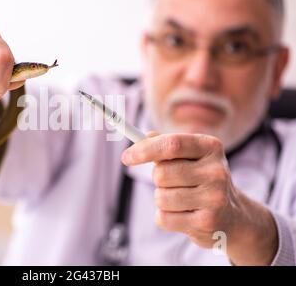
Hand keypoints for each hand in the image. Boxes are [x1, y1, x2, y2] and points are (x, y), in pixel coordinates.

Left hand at [121, 132, 277, 264]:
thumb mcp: (191, 156)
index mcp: (211, 147)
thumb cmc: (202, 180)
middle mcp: (216, 171)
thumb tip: (143, 137)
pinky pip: (164, 218)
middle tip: (172, 183)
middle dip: (157, 179)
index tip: (126, 157)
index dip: (144, 150)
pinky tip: (185, 215)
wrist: (233, 217)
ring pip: (161, 197)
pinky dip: (166, 218)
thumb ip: (166, 145)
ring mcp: (214, 198)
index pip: (171, 144)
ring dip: (162, 200)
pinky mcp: (207, 222)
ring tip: (182, 200)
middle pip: (162, 173)